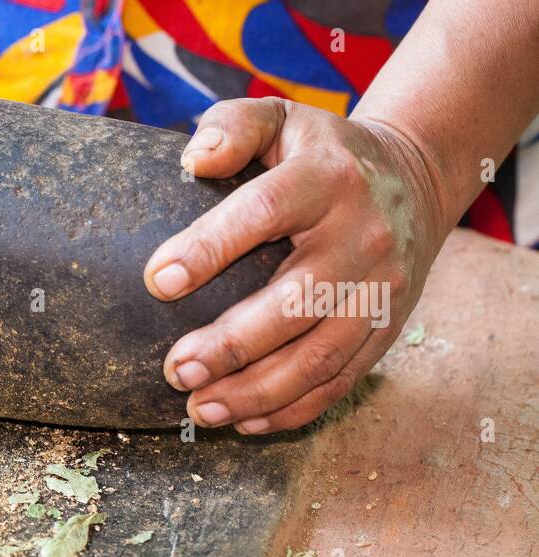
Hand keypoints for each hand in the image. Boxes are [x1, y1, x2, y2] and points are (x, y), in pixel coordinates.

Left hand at [144, 97, 447, 433]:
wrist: (415, 179)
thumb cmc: (321, 154)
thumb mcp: (282, 119)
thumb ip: (233, 127)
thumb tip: (194, 160)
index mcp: (326, 179)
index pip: (264, 213)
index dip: (209, 248)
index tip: (158, 282)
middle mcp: (361, 237)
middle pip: (296, 302)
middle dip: (231, 345)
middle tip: (175, 370)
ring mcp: (380, 289)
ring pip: (319, 356)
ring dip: (255, 392)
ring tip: (199, 409)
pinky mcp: (387, 328)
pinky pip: (340, 381)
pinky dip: (291, 410)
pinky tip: (242, 422)